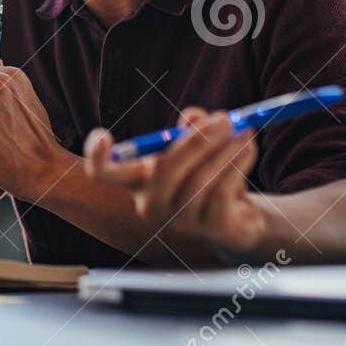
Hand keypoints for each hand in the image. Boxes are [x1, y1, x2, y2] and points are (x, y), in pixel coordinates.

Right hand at [84, 108, 268, 258]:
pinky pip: (221, 191)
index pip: (104, 173)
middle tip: (223, 118)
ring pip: (199, 179)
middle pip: (162, 170)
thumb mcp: (197, 150)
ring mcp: (179, 221)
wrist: (239, 221)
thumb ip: (190, 130)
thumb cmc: (208, 178)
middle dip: (195, 141)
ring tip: (243, 129)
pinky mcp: (210, 229)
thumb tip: (193, 116)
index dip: (96, 156)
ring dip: (225, 150)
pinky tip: (249, 148)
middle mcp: (151, 205)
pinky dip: (237, 164)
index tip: (104, 136)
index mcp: (139, 182)